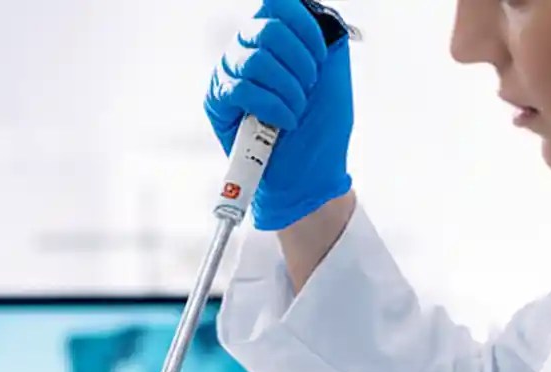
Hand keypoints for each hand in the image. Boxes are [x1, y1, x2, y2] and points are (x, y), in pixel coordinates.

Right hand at [204, 0, 354, 231]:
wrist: (310, 175)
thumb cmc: (321, 129)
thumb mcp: (333, 75)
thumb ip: (322, 38)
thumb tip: (305, 11)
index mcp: (275, 38)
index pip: (277, 4)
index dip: (303, 28)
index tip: (320, 59)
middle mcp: (247, 49)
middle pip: (266, 29)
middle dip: (298, 63)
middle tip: (309, 89)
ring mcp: (230, 74)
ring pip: (254, 60)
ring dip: (287, 89)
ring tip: (296, 110)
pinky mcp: (218, 102)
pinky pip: (241, 90)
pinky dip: (271, 106)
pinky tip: (283, 122)